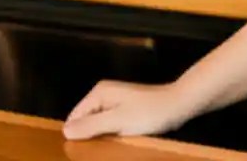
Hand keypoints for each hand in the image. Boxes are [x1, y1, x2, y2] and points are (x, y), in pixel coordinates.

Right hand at [63, 80, 195, 140]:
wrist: (181, 104)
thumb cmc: (150, 112)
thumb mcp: (118, 121)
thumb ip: (91, 126)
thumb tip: (65, 131)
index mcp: (99, 93)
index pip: (74, 118)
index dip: (75, 135)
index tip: (80, 152)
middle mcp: (104, 94)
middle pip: (85, 120)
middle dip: (88, 136)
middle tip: (93, 153)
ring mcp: (116, 101)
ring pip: (98, 124)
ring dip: (101, 137)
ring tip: (105, 150)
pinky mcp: (127, 109)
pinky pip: (111, 124)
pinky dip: (112, 134)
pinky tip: (117, 143)